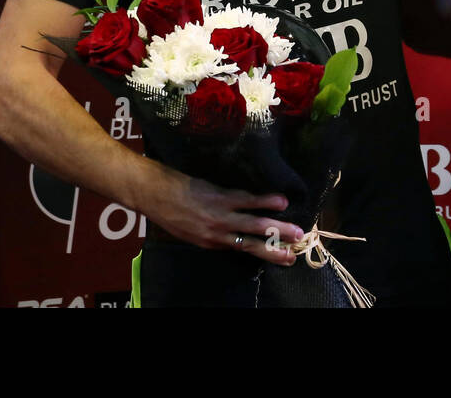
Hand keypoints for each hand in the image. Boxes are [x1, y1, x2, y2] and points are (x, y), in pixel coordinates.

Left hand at [144, 168, 304, 265]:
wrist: (154, 194)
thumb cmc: (167, 212)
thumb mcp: (187, 232)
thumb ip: (209, 235)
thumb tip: (229, 234)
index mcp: (209, 243)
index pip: (242, 250)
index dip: (264, 253)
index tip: (282, 257)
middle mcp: (217, 234)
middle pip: (252, 243)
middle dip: (275, 248)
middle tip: (295, 253)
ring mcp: (221, 216)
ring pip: (254, 224)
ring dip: (277, 227)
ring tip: (296, 231)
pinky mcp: (221, 197)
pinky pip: (247, 201)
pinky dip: (265, 201)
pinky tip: (281, 201)